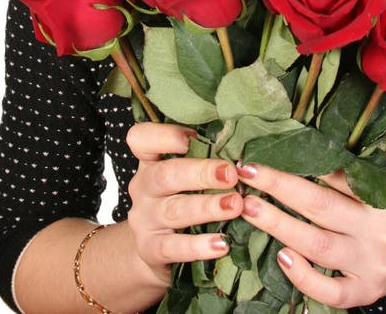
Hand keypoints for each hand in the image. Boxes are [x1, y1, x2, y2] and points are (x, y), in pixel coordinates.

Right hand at [126, 123, 241, 286]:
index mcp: (150, 161)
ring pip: (174, 210)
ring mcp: (144, 219)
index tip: (193, 137)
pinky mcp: (150, 250)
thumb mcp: (183, 173)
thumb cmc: (180, 198)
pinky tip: (222, 244)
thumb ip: (203, 156)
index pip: (142, 138)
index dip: (165, 135)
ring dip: (207, 207)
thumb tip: (243, 140)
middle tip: (231, 174)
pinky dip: (199, 246)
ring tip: (235, 205)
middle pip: (166, 174)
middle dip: (201, 172)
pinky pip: (173, 247)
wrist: (155, 248)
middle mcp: (143, 187)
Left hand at [236, 162, 385, 308]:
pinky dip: (303, 277)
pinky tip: (281, 256)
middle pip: (320, 206)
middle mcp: (381, 232)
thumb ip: (350, 170)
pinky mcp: (365, 292)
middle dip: (279, 187)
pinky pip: (330, 291)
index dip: (301, 160)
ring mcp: (372, 266)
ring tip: (250, 208)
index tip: (269, 149)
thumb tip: (297, 144)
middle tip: (247, 173)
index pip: (338, 174)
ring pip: (317, 246)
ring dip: (278, 225)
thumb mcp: (384, 182)